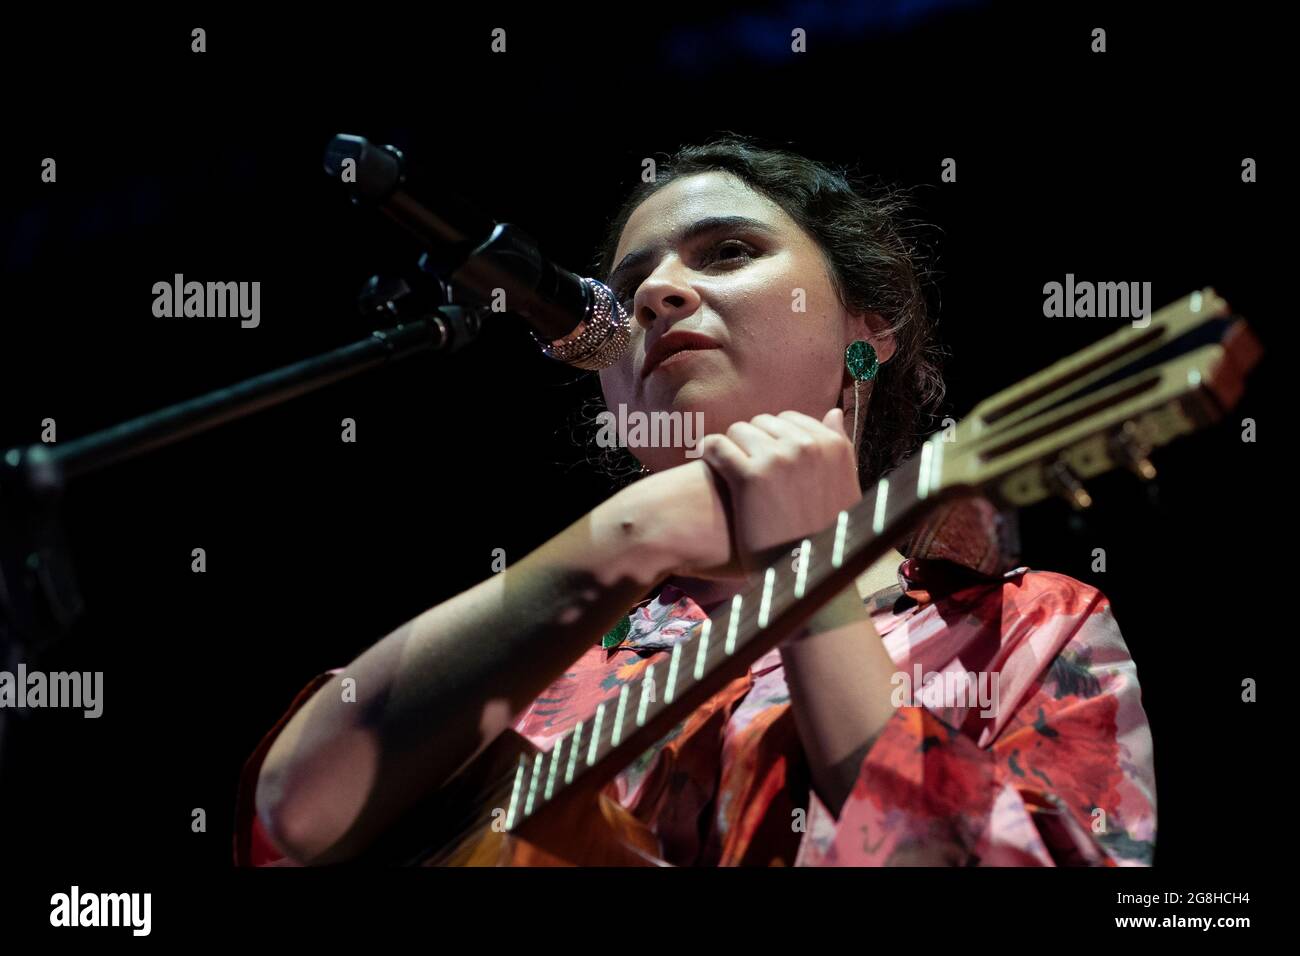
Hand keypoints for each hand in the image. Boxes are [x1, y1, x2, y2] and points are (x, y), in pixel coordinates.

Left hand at [697, 408, 863, 575]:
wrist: (801, 580)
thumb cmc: (822, 538)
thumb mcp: (843, 489)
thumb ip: (837, 447)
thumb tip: (832, 412)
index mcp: (833, 447)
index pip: (790, 419)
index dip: (771, 439)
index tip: (760, 458)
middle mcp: (808, 446)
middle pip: (762, 422)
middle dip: (750, 442)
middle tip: (740, 467)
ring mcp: (779, 459)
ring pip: (738, 431)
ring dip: (729, 447)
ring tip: (725, 470)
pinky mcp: (749, 476)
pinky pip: (717, 446)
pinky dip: (708, 452)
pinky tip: (704, 465)